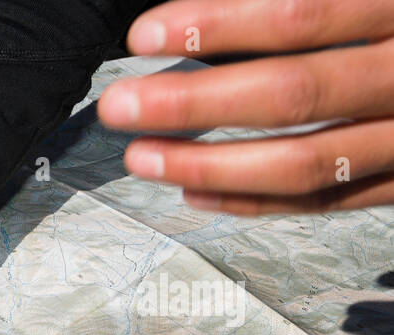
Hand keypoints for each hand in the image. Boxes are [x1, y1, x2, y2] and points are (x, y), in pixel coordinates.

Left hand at [97, 0, 393, 213]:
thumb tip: (210, 8)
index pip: (305, 14)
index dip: (217, 24)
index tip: (143, 33)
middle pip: (295, 94)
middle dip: (192, 104)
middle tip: (117, 105)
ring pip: (308, 163)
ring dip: (210, 165)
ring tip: (140, 156)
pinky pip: (328, 202)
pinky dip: (256, 203)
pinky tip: (194, 192)